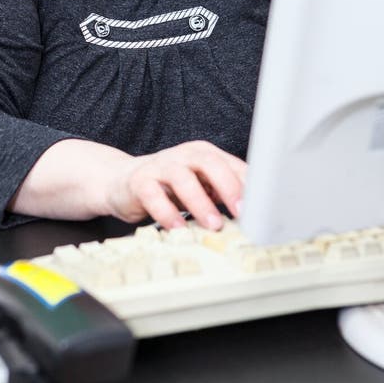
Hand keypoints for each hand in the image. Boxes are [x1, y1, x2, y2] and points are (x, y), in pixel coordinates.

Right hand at [106, 140, 245, 230]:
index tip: (261, 205)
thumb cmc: (169, 186)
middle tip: (240, 211)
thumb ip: (221, 194)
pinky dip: (168, 213)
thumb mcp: (199, 186)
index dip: (247, 183)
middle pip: (209, 163)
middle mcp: (183, 155)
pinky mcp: (140, 181)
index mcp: (203, 154)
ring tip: (213, 224)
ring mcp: (160, 166)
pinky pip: (154, 195)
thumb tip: (253, 215)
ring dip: (200, 202)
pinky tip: (178, 228)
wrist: (122, 181)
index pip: (230, 164)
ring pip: (183, 178)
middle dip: (228, 186)